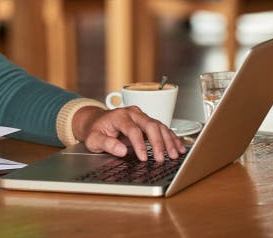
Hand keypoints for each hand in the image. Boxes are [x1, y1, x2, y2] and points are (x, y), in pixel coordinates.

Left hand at [72, 106, 186, 161]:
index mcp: (119, 116)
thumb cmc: (95, 130)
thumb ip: (106, 144)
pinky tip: (178, 147)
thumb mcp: (94, 139)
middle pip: (149, 125)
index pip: (132, 129)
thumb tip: (121, 150)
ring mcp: (141, 116)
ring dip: (168, 140)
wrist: (96, 122)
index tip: (143, 158)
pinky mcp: (147, 122)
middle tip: (161, 158)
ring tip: (173, 155)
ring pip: (158, 126)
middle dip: (158, 142)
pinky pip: (162, 128)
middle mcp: (132, 113)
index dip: (139, 144)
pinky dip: (171, 138)